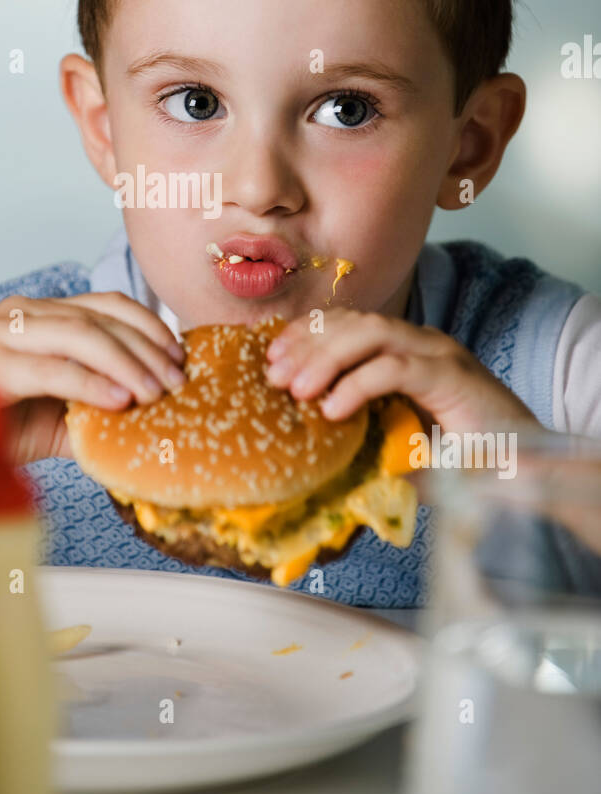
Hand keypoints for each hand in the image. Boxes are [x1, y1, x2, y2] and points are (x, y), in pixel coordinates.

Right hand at [0, 291, 185, 475]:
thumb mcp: (50, 416)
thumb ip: (91, 409)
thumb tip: (150, 423)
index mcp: (40, 315)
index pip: (109, 306)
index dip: (150, 329)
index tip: (180, 362)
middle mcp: (23, 314)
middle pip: (102, 318)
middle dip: (148, 349)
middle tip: (177, 383)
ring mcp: (2, 335)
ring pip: (81, 335)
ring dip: (127, 363)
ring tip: (156, 393)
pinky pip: (50, 368)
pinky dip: (89, 382)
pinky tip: (118, 399)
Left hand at [265, 308, 537, 434]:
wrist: (523, 471)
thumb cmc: (461, 461)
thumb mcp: (398, 445)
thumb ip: (363, 440)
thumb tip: (310, 457)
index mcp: (406, 351)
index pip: (347, 325)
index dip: (306, 335)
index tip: (270, 360)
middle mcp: (423, 343)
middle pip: (355, 322)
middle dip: (309, 343)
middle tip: (275, 377)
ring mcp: (441, 355)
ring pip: (374, 332)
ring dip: (329, 356)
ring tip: (298, 390)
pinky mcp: (455, 378)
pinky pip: (399, 368)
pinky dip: (361, 383)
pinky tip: (335, 409)